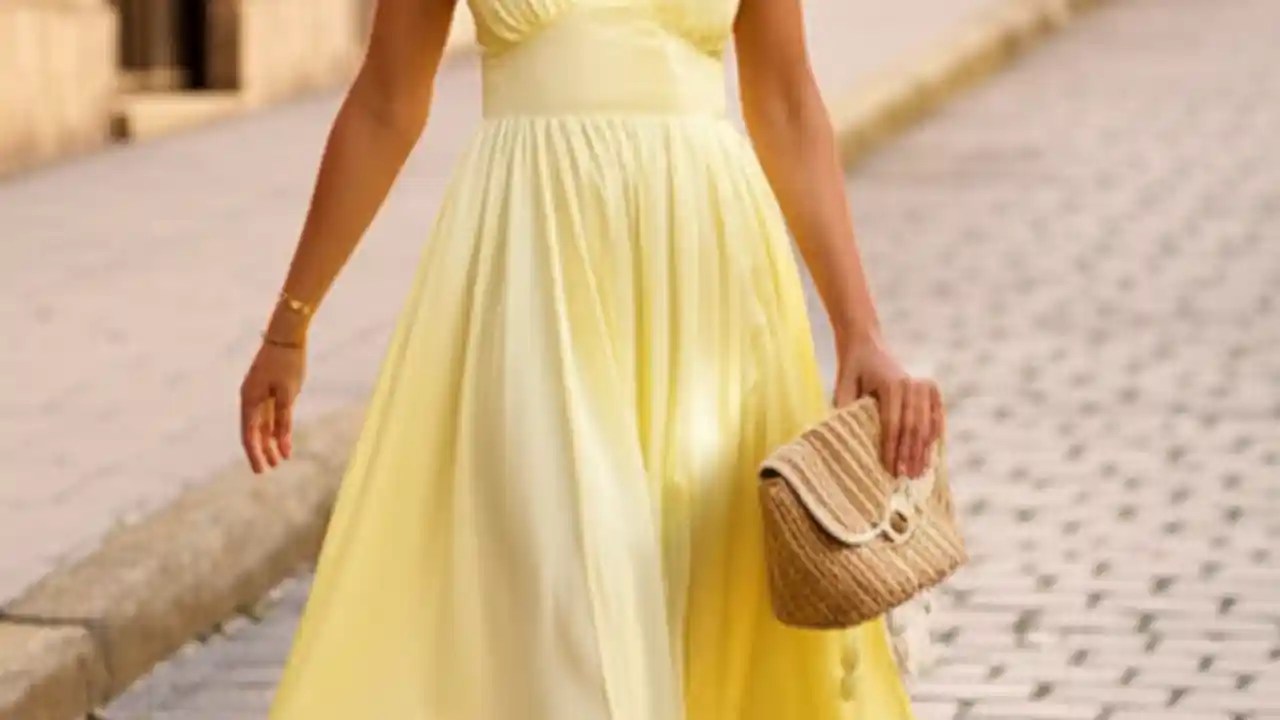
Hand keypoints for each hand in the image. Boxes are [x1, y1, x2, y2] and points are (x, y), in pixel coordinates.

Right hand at [239, 340, 305, 473]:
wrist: (287, 335)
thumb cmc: (287, 363)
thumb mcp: (288, 393)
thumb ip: (284, 419)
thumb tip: (282, 443)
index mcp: (249, 400)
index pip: (249, 434)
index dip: (255, 454)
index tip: (261, 470)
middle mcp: (250, 399)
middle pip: (254, 432)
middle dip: (262, 451)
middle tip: (268, 470)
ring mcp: (259, 394)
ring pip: (262, 424)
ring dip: (270, 442)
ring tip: (279, 460)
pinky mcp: (269, 390)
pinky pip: (270, 414)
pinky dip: (276, 428)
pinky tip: (284, 440)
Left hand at [833, 336, 943, 477]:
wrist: (866, 342)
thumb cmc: (852, 366)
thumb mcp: (843, 384)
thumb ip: (846, 406)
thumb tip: (847, 435)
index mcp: (891, 384)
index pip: (892, 423)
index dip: (892, 448)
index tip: (890, 468)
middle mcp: (910, 383)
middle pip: (913, 426)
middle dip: (910, 454)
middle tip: (906, 477)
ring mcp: (921, 384)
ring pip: (926, 422)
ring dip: (924, 449)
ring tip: (920, 471)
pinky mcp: (927, 387)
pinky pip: (935, 413)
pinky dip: (934, 432)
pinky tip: (932, 451)